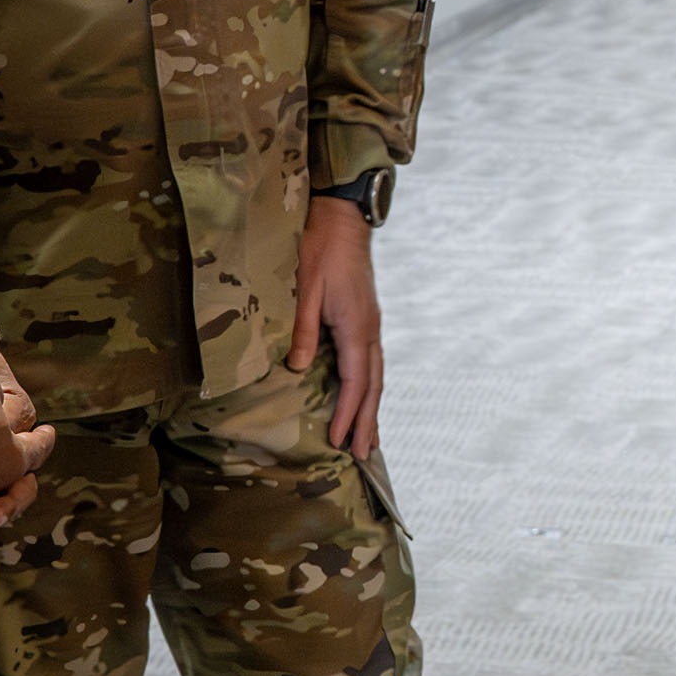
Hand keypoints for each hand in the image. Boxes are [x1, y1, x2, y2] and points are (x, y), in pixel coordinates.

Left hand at [288, 196, 384, 455]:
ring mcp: (371, 326)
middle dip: (368, 422)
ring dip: (371, 409)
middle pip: (373, 386)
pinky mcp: (366, 321)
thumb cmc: (320, 249)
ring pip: (376, 377)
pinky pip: (371, 364)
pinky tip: (362, 399)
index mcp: (357, 327)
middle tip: (364, 456)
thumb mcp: (305, 289)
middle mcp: (370, 331)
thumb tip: (300, 370)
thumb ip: (304, 331)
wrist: (342, 219)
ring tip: (368, 438)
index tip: (341, 442)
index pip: (355, 382)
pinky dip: (368, 389)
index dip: (348, 414)